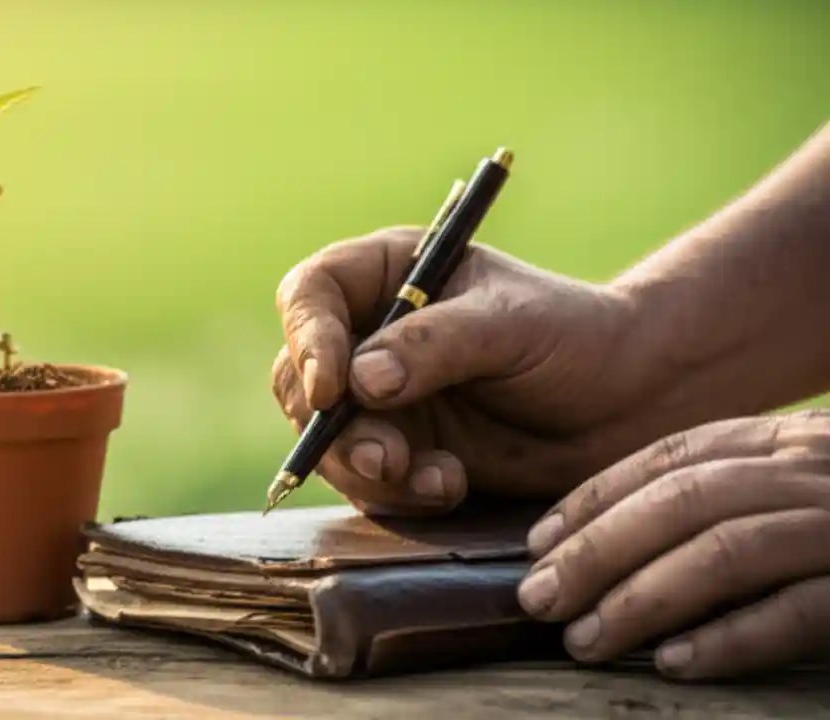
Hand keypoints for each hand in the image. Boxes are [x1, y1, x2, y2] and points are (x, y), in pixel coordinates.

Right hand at [271, 226, 655, 513]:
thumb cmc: (576, 338)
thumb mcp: (511, 325)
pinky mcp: (399, 452)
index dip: (308, 339)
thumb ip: (435, 344)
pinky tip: (451, 485)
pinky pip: (364, 481)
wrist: (628, 407)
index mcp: (387, 276)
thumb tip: (359, 380)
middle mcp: (369, 335)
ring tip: (433, 478)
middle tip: (384, 459)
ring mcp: (379, 399)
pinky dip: (398, 494)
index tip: (333, 388)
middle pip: (300, 376)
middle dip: (332, 426)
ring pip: (324, 437)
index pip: (310, 296)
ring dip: (366, 467)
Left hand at [518, 411, 829, 679]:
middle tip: (539, 599)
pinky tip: (672, 663)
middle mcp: (812, 469)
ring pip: (724, 552)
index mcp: (786, 443)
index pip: (670, 459)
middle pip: (681, 500)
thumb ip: (726, 503)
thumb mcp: (802, 491)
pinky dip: (728, 639)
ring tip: (584, 640)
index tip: (537, 544)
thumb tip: (610, 550)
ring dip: (640, 599)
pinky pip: (797, 612)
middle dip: (596, 550)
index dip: (594, 499)